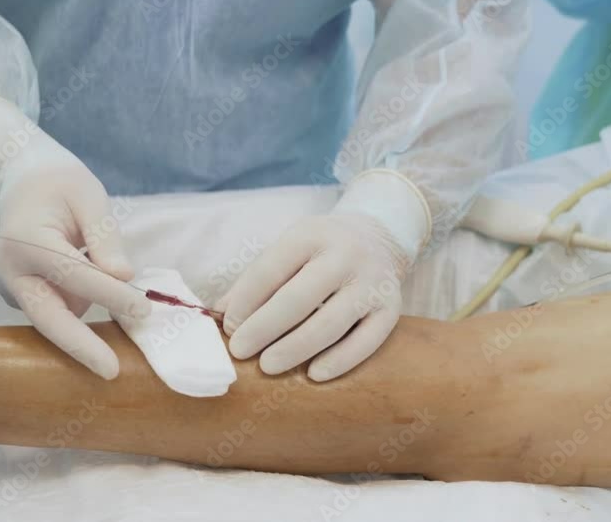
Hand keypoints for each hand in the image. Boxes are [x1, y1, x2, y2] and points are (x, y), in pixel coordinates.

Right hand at [0, 95, 149, 378]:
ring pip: (56, 318)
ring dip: (90, 327)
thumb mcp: (89, 196)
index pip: (72, 273)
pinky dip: (84, 313)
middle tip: (112, 372)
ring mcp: (11, 289)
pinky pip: (58, 311)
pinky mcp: (22, 299)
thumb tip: (124, 277)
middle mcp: (10, 271)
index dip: (109, 293)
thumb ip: (105, 235)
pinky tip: (103, 306)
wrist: (24, 185)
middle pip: (48, 316)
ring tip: (117, 325)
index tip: (142, 309)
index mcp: (26, 239)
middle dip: (80, 346)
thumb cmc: (61, 186)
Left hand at [216, 171, 431, 381]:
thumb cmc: (321, 250)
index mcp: (311, 235)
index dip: (245, 301)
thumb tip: (219, 314)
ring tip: (268, 366)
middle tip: (240, 351)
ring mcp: (372, 282)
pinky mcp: (391, 309)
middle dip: (264, 328)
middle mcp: (345, 255)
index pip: (270, 270)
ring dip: (295, 348)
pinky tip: (314, 374)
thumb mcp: (289, 249)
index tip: (228, 327)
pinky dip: (340, 360)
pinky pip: (367, 341)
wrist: (380, 237)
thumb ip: (257, 279)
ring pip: (331, 322)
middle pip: (299, 298)